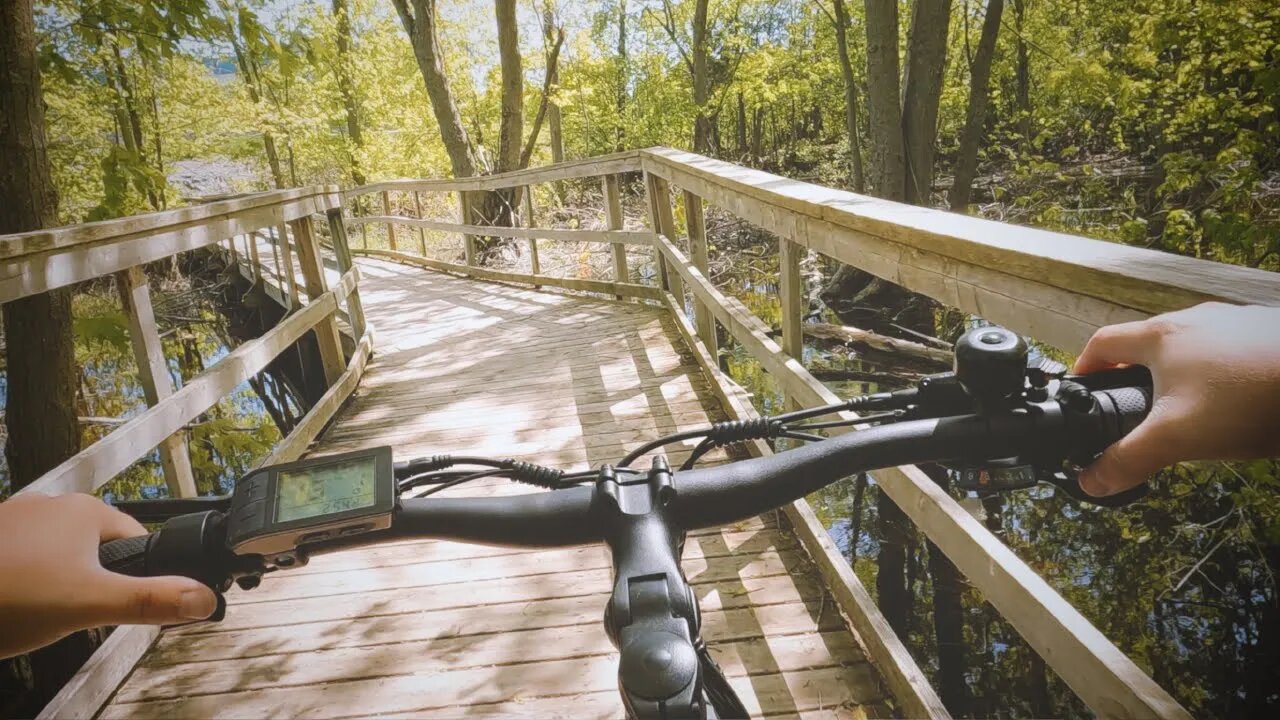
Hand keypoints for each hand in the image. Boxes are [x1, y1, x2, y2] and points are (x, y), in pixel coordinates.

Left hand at [0, 492, 217, 658]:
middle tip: (71, 612)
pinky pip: (24, 560)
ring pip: (59, 555)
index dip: (135, 576)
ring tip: (37, 611)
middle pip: (96, 548)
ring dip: (55, 583)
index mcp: (85, 511)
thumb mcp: (88, 606)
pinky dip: (24, 582)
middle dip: (91, 583)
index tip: (120, 601)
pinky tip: (13, 606)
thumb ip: (150, 600)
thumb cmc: (5, 598)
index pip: (136, 540)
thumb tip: (203, 597)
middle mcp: (52, 506)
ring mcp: (16, 519)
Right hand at [1072, 302, 1279, 496]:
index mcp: (1163, 336)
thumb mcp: (1177, 438)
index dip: (1086, 367)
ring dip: (1182, 376)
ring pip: (1194, 348)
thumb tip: (1092, 480)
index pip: (1103, 343)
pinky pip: (1234, 353)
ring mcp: (1238, 324)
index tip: (1083, 388)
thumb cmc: (1251, 399)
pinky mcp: (1270, 336)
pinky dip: (1224, 377)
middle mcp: (1197, 320)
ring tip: (1189, 412)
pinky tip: (1237, 406)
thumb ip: (1129, 459)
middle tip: (1137, 411)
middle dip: (1137, 378)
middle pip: (1149, 344)